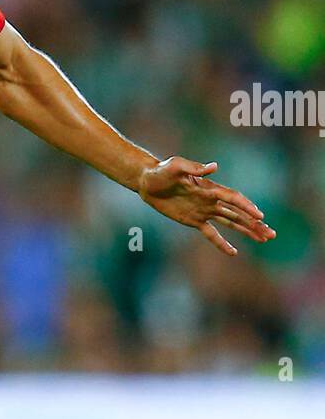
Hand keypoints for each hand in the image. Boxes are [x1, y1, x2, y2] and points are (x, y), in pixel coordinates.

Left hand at [137, 158, 275, 256]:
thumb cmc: (161, 171)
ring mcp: (204, 211)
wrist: (147, 181)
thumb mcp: (176, 166)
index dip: (246, 207)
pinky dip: (222, 243)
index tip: (260, 216)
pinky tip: (234, 252)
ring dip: (247, 230)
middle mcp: (211, 200)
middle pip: (238, 213)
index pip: (233, 199)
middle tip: (271, 234)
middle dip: (255, 223)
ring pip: (231, 223)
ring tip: (263, 239)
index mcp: (209, 188)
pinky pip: (211, 234)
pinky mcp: (194, 221)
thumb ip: (194, 168)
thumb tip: (214, 167)